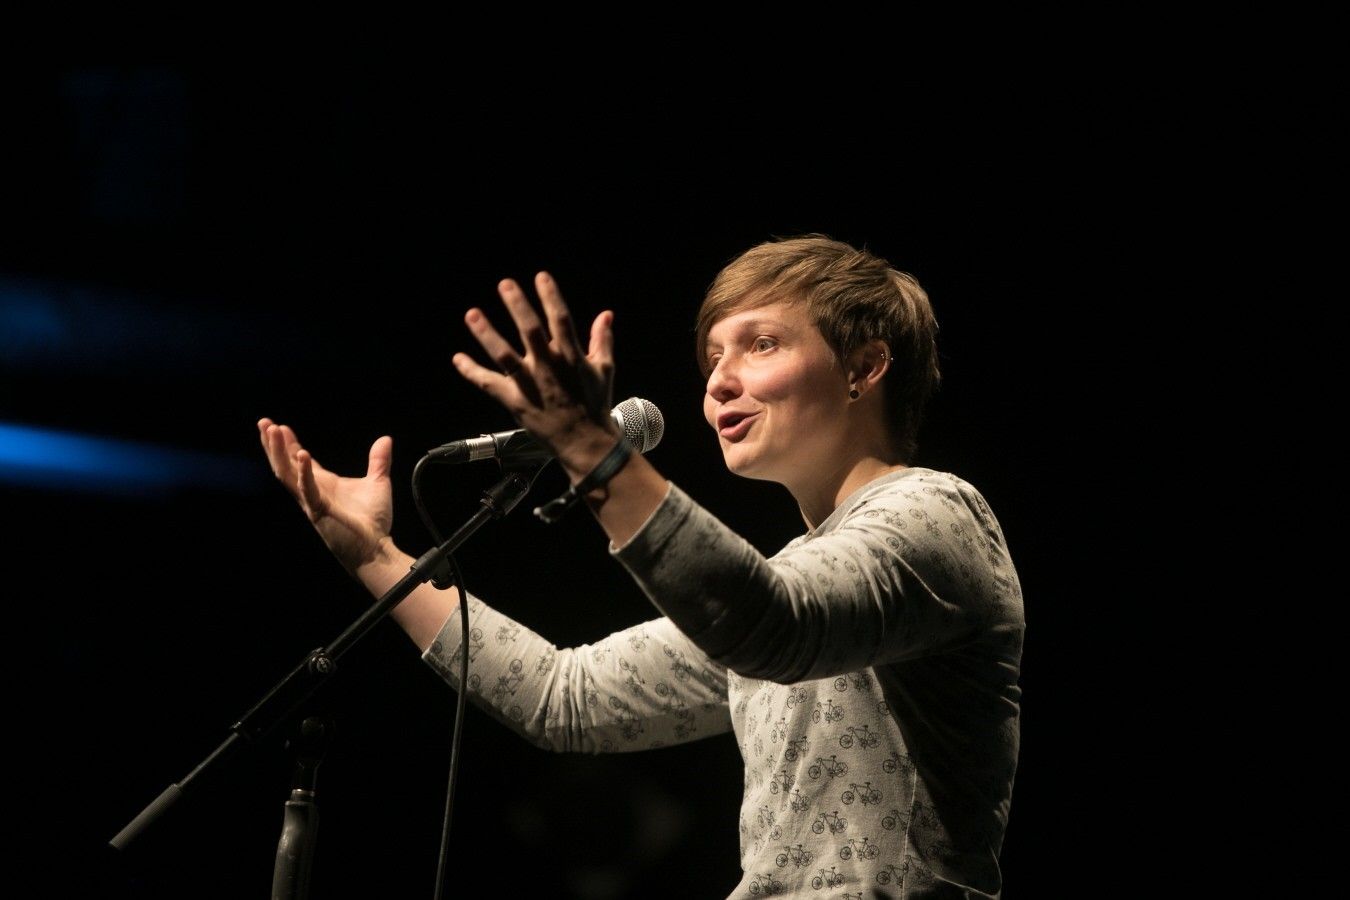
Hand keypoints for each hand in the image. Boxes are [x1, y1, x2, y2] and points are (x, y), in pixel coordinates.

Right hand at [258, 419, 393, 572]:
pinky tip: (302, 454)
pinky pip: (307, 490)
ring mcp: (312, 502)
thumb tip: (385, 439)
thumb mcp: (378, 483)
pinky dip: (304, 473)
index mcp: (322, 485)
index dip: (289, 444)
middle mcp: (312, 492)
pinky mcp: (319, 512)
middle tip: (264, 423)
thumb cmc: (372, 521)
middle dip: (273, 445)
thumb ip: (379, 461)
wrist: (376, 549)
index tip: (280, 426)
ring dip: (279, 453)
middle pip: (285, 465)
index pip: (300, 461)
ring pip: (287, 475)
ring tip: (273, 432)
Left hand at [452, 272, 617, 468]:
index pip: (561, 320)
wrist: (585, 442)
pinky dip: (471, 371)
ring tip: (472, 314)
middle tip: (505, 284)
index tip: (541, 277)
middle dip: (518, 306)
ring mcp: (530, 385)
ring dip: (486, 334)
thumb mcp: (604, 370)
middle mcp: (549, 368)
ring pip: (504, 355)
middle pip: (530, 331)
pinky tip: (457, 358)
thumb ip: (602, 340)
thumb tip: (606, 314)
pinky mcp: (515, 402)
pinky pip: (489, 384)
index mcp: (572, 358)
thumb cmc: (594, 404)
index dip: (551, 297)